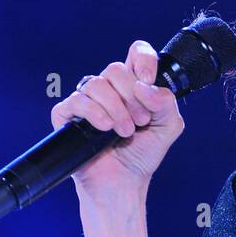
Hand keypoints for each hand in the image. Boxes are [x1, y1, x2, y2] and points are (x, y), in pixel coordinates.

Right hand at [50, 41, 184, 202]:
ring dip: (116, 108)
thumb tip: (145, 87)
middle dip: (131, 96)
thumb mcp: (168, 127)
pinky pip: (76, 101)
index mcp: (133, 85)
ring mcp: (87, 101)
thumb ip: (166, 103)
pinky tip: (105, 129)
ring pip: (96, 84)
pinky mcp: (67, 116)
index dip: (142, 59)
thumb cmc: (142, 154)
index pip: (136, 53)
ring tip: (125, 132)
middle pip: (115, 69)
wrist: (124, 183)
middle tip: (140, 121)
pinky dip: (94, 113)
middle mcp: (109, 89)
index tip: (147, 80)